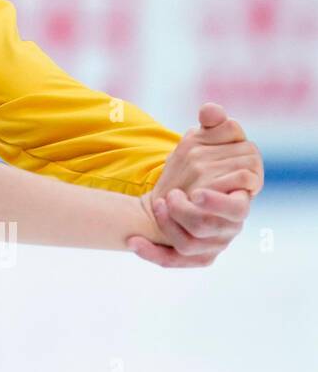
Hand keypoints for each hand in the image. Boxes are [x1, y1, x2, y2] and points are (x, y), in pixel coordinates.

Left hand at [128, 102, 261, 267]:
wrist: (178, 187)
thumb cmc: (200, 161)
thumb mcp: (204, 138)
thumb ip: (215, 124)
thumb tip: (210, 110)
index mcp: (240, 197)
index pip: (238, 206)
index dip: (218, 202)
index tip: (196, 190)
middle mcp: (231, 223)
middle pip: (215, 228)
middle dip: (189, 214)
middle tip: (172, 195)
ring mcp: (213, 241)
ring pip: (194, 246)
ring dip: (170, 227)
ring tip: (159, 204)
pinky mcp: (192, 255)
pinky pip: (172, 261)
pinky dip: (152, 254)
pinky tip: (131, 242)